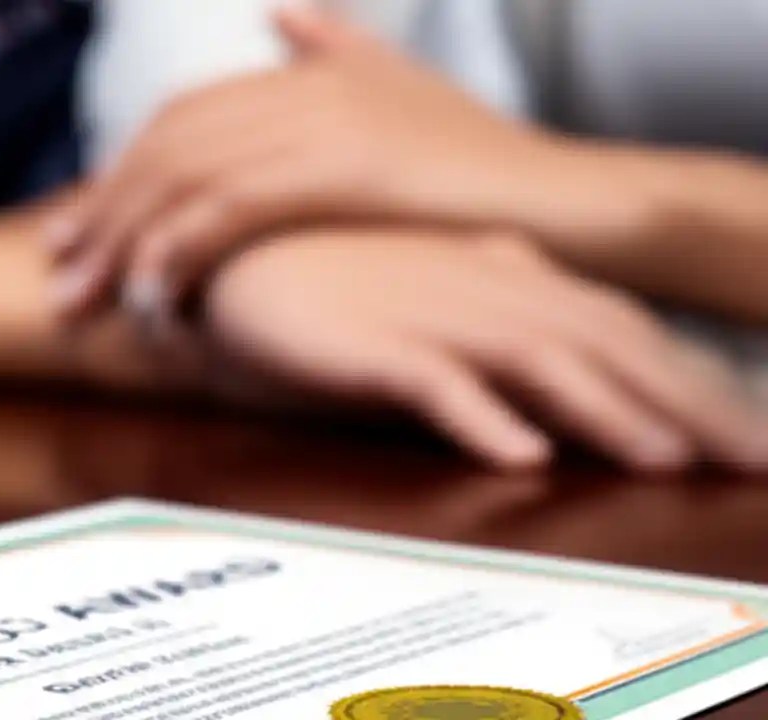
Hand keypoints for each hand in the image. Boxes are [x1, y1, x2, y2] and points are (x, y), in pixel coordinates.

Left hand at [50, 5, 555, 322]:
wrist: (567, 198)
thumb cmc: (480, 165)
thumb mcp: (402, 91)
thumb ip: (335, 47)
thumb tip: (283, 13)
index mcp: (302, 73)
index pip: (180, 120)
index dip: (119, 172)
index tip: (75, 228)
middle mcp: (301, 87)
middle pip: (167, 149)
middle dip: (101, 214)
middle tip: (53, 272)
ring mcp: (323, 123)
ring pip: (186, 180)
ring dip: (122, 245)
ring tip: (81, 304)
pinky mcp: (345, 169)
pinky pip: (232, 209)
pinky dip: (179, 252)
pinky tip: (150, 298)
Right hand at [203, 229, 767, 471]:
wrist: (231, 268)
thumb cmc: (333, 288)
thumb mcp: (430, 299)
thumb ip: (497, 325)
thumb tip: (562, 389)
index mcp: (500, 273)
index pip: (615, 324)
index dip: (685, 378)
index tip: (736, 431)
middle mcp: (478, 287)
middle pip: (600, 343)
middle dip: (680, 402)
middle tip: (743, 458)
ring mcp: (423, 313)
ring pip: (535, 360)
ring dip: (603, 411)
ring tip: (660, 459)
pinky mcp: (364, 346)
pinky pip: (431, 381)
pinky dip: (479, 416)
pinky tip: (520, 455)